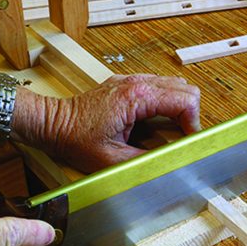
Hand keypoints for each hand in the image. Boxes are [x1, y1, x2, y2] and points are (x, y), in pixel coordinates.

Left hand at [30, 74, 200, 172]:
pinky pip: (157, 87)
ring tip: (170, 130)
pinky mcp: (125, 85)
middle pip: (184, 88)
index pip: (185, 100)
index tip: (189, 140)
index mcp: (136, 97)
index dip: (194, 122)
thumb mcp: (112, 160)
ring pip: (173, 85)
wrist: (52, 124)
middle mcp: (136, 83)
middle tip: (182, 137)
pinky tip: (154, 121)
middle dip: (189, 114)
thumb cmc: (75, 138)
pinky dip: (164, 102)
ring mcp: (131, 81)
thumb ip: (144, 161)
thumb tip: (170, 164)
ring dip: (178, 107)